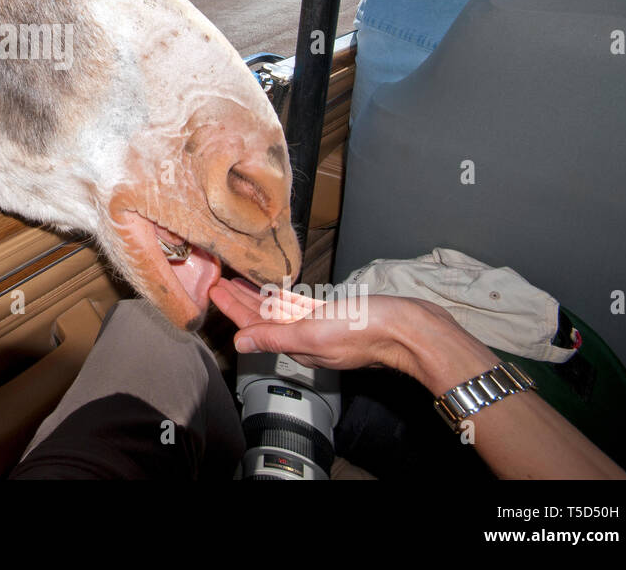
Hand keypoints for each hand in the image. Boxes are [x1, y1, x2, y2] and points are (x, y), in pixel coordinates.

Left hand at [208, 278, 462, 383]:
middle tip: (219, 282)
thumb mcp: (313, 333)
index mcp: (297, 344)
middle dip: (240, 301)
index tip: (213, 290)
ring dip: (259, 297)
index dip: (233, 309)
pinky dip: (287, 298)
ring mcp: (322, 327)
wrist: (411, 328)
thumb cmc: (367, 331)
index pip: (255, 326)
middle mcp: (306, 337)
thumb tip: (240, 344)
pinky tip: (279, 290)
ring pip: (281, 311)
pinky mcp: (337, 316)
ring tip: (240, 282)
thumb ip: (275, 337)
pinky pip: (303, 307)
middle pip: (264, 318)